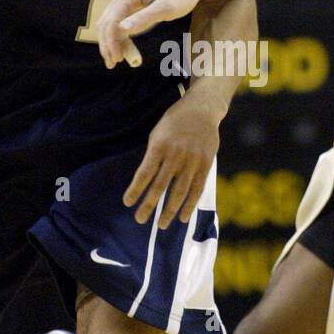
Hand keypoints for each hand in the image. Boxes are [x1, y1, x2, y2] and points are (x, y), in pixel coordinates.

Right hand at [97, 0, 203, 69]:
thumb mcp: (165, 8)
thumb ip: (144, 18)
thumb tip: (122, 29)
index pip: (111, 21)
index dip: (111, 42)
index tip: (117, 59)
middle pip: (105, 23)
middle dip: (107, 44)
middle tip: (113, 64)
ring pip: (109, 24)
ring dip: (111, 42)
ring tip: (117, 60)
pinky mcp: (129, 4)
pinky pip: (118, 22)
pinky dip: (118, 36)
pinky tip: (124, 48)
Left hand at [124, 93, 218, 228]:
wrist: (201, 109)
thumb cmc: (174, 122)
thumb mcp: (157, 133)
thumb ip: (153, 156)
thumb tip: (145, 181)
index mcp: (159, 146)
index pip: (144, 173)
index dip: (135, 190)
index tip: (127, 203)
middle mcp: (175, 155)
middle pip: (160, 186)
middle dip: (149, 205)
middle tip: (140, 220)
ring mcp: (192, 161)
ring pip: (179, 191)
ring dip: (169, 210)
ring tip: (161, 225)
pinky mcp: (205, 164)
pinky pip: (197, 189)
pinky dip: (190, 205)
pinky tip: (182, 217)